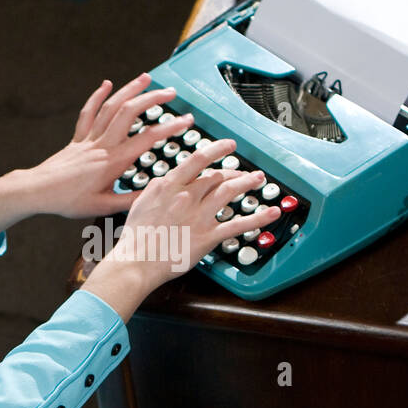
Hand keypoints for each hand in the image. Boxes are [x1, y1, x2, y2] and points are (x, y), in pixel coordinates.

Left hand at [25, 72, 192, 218]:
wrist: (39, 191)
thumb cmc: (68, 201)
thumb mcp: (103, 207)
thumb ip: (131, 200)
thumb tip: (156, 193)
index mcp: (113, 162)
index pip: (146, 139)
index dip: (169, 128)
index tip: (186, 121)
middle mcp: (102, 145)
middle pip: (129, 113)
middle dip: (152, 99)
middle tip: (171, 92)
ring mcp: (89, 138)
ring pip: (111, 107)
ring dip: (129, 89)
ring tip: (146, 78)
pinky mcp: (77, 138)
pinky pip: (88, 112)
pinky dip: (98, 96)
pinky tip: (107, 84)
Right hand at [104, 137, 281, 292]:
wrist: (136, 261)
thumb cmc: (136, 237)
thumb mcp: (141, 202)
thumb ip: (158, 188)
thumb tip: (169, 179)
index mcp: (169, 186)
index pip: (198, 160)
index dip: (217, 149)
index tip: (229, 145)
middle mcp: (186, 197)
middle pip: (217, 177)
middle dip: (235, 172)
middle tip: (245, 172)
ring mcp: (198, 216)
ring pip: (229, 192)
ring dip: (248, 183)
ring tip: (258, 179)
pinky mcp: (207, 236)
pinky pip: (237, 225)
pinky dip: (258, 218)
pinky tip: (271, 213)